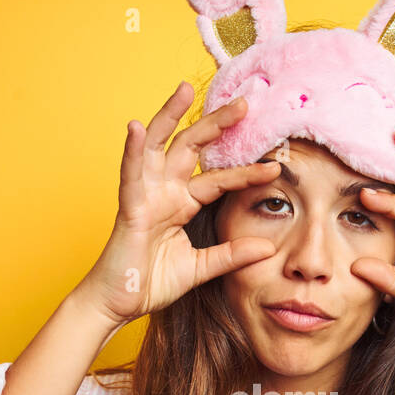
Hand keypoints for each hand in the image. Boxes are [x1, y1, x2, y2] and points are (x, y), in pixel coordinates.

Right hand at [79, 81, 280, 326]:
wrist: (118, 304)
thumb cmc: (151, 282)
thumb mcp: (202, 268)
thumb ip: (232, 254)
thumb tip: (267, 248)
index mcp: (182, 203)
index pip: (219, 179)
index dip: (246, 172)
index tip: (276, 166)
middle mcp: (164, 191)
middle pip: (192, 148)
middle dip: (216, 124)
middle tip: (243, 103)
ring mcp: (145, 195)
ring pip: (159, 147)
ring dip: (170, 116)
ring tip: (185, 90)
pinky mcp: (128, 208)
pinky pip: (130, 175)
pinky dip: (134, 151)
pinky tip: (138, 127)